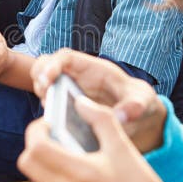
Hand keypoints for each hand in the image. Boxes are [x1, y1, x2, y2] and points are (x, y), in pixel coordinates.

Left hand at [17, 95, 182, 181]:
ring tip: (66, 149)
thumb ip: (100, 118)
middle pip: (28, 162)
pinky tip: (75, 169)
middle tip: (55, 133)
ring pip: (36, 177)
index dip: (37, 130)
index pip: (36, 148)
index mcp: (80, 175)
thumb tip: (80, 102)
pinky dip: (53, 175)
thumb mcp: (122, 146)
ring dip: (43, 159)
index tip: (51, 122)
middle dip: (35, 143)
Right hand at [31, 49, 166, 152]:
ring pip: (44, 84)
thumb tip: (120, 117)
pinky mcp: (68, 108)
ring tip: (49, 110)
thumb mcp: (143, 102)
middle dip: (39, 76)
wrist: (141, 117)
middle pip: (47, 66)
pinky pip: (51, 106)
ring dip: (41, 94)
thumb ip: (135, 107)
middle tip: (44, 96)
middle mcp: (78, 77)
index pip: (66, 57)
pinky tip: (54, 124)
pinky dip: (47, 112)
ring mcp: (70, 92)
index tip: (47, 79)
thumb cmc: (140, 101)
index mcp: (94, 69)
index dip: (52, 64)